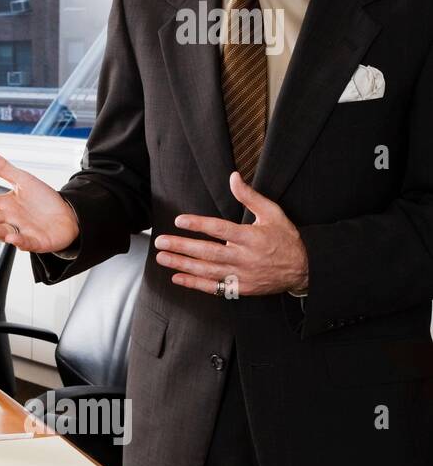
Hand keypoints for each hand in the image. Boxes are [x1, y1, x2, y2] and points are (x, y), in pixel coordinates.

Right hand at [0, 148, 79, 252]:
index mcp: (6, 204)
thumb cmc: (44, 201)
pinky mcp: (37, 241)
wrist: (69, 216)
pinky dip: (19, 241)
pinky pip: (27, 242)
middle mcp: (11, 219)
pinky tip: (12, 237)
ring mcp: (22, 231)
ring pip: (4, 231)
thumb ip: (1, 169)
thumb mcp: (22, 180)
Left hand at [154, 171, 308, 297]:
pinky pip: (214, 288)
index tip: (179, 220)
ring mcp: (242, 275)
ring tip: (162, 258)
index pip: (221, 230)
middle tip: (160, 242)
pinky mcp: (241, 288)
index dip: (199, 225)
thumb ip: (250, 196)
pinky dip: (194, 284)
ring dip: (182, 265)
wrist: (305, 270)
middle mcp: (245, 258)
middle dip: (182, 247)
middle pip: (208, 253)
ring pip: (207, 271)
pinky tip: (177, 277)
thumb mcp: (273, 213)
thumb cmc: (286, 239)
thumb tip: (233, 177)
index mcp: (252, 238)